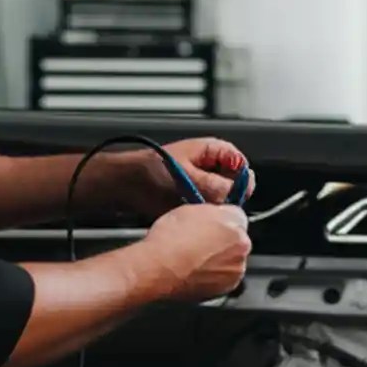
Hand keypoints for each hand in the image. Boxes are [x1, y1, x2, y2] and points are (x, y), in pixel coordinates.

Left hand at [124, 137, 257, 217]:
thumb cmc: (149, 171)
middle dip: (227, 197)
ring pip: (222, 199)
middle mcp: (211, 166)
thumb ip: (214, 185)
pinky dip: (203, 214)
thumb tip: (233, 195)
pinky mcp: (195, 199)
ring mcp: (204, 183)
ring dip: (213, 207)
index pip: (242, 165)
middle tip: (214, 205)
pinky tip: (192, 215)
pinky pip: (208, 209)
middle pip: (234, 184)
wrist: (124, 184)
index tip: (236, 194)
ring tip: (197, 209)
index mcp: (213, 151)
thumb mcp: (186, 177)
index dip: (241, 180)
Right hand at [143, 204, 251, 300]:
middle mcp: (241, 255)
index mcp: (239, 231)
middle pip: (235, 242)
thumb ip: (217, 211)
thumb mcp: (194, 207)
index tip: (211, 221)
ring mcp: (231, 276)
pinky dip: (209, 276)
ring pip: (227, 262)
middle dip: (221, 240)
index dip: (221, 218)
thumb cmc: (171, 239)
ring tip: (192, 256)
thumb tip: (222, 213)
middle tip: (198, 239)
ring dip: (216, 260)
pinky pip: (217, 279)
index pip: (237, 218)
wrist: (156, 269)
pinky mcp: (218, 292)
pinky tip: (191, 269)